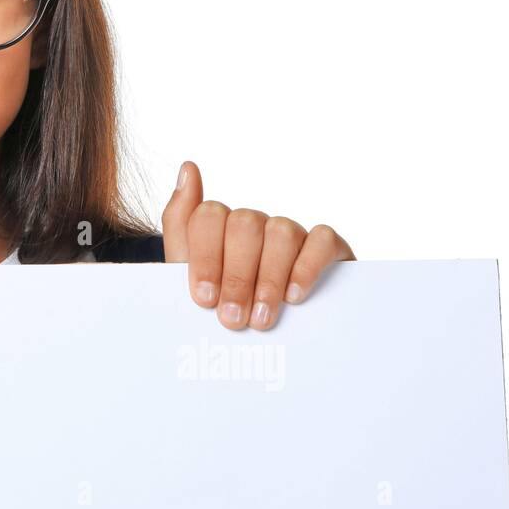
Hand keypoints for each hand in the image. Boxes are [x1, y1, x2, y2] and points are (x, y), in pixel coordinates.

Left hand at [161, 161, 354, 330]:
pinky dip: (306, 268)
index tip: (204, 299)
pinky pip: (321, 240)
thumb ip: (180, 223)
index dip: (204, 258)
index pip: (208, 216)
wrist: (266, 341)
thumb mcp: (188, 274)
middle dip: (236, 276)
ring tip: (262, 318)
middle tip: (233, 318)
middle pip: (244, 225)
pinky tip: (294, 296)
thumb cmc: (225, 306)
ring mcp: (290, 233)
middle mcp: (254, 224)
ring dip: (268, 280)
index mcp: (219, 227)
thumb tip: (189, 167)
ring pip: (281, 233)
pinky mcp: (328, 247)